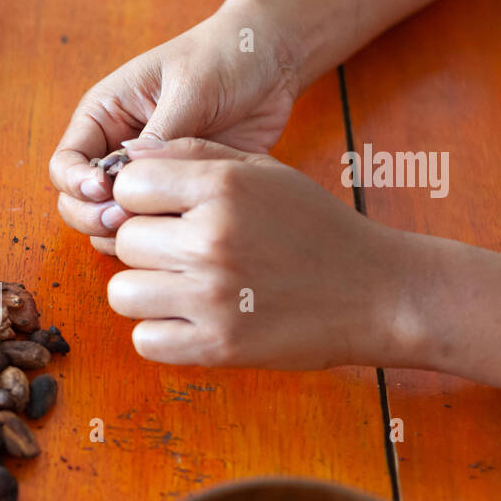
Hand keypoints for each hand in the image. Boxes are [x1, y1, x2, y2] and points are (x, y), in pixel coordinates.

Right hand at [49, 3, 300, 252]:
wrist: (272, 60)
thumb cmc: (223, 57)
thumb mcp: (189, 88)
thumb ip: (159, 135)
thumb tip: (129, 178)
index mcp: (104, 116)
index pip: (65, 163)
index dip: (76, 184)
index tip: (105, 189)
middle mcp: (115, 149)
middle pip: (77, 202)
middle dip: (94, 216)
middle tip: (126, 219)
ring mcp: (145, 176)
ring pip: (109, 222)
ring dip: (123, 233)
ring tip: (156, 223)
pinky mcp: (176, 193)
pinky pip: (153, 225)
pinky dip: (157, 235)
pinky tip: (179, 227)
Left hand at [104, 139, 415, 369]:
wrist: (378, 293)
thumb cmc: (315, 228)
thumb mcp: (262, 172)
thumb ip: (192, 155)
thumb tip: (126, 153)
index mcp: (223, 188)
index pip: (127, 186)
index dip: (140, 199)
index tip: (165, 211)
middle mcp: (212, 240)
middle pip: (123, 241)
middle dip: (147, 246)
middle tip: (185, 254)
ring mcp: (212, 298)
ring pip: (122, 293)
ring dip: (145, 291)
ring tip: (182, 288)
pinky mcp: (218, 346)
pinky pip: (144, 340)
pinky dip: (160, 333)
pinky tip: (190, 320)